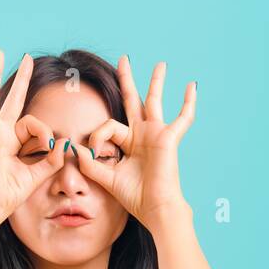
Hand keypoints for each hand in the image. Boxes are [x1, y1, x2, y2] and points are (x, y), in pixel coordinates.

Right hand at [0, 49, 63, 224]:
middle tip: (28, 58)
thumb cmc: (9, 194)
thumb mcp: (37, 175)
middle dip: (22, 79)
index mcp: (11, 141)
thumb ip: (52, 160)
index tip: (50, 145)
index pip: (32, 124)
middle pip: (11, 98)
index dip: (44, 132)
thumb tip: (66, 143)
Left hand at [69, 56, 195, 228]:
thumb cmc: (134, 197)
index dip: (97, 136)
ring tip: (160, 64)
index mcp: (128, 143)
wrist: (154, 208)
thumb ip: (90, 164)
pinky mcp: (169, 138)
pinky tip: (192, 85)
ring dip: (156, 82)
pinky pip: (183, 117)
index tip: (94, 152)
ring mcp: (156, 134)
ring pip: (154, 101)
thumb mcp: (107, 179)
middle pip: (133, 100)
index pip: (108, 126)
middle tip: (123, 60)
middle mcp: (142, 134)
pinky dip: (189, 102)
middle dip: (127, 80)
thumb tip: (76, 149)